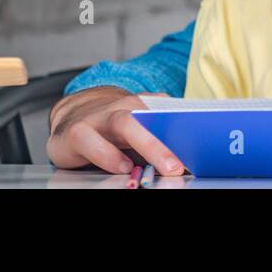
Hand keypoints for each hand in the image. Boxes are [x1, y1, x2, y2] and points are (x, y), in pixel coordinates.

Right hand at [46, 85, 185, 176]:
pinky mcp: (76, 132)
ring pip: (123, 122)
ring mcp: (100, 116)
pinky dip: (107, 155)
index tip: (199, 149)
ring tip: (158, 166)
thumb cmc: (111, 130)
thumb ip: (158, 141)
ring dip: (144, 144)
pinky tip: (121, 166)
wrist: (72, 117)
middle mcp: (123, 106)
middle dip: (166, 141)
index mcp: (143, 105)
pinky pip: (90, 140)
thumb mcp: (138, 132)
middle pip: (148, 115)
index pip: (168, 111)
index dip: (185, 128)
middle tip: (178, 165)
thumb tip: (185, 163)